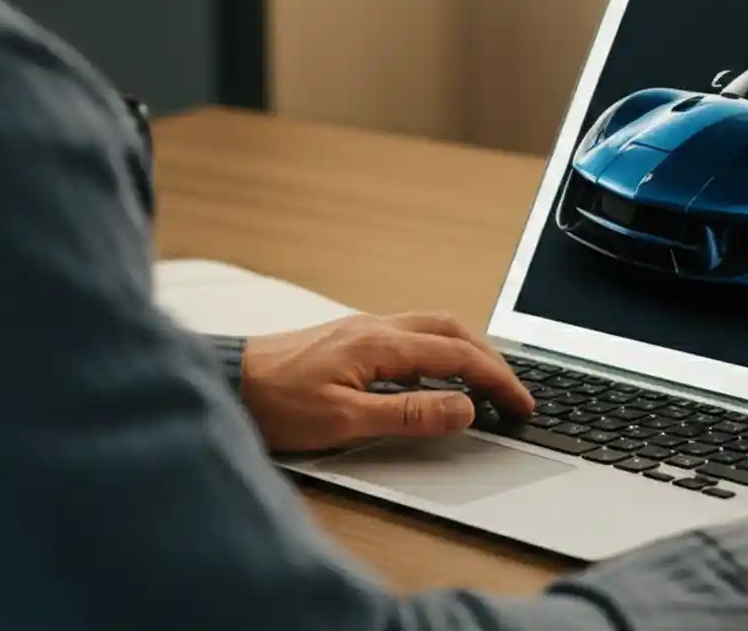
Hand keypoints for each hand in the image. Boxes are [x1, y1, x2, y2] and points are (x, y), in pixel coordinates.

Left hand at [239, 312, 533, 451]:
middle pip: (454, 331)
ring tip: (487, 381)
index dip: (498, 381)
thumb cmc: (275, 402)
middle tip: (514, 392)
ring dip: (468, 350)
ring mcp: (363, 328)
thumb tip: (464, 409)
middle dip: (492, 359)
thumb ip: (409, 415)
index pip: (459, 357)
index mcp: (381, 344)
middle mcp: (377, 327)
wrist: (226, 381)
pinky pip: (411, 333)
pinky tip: (436, 374)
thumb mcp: (344, 421)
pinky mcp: (350, 337)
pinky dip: (440, 350)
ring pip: (433, 327)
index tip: (522, 405)